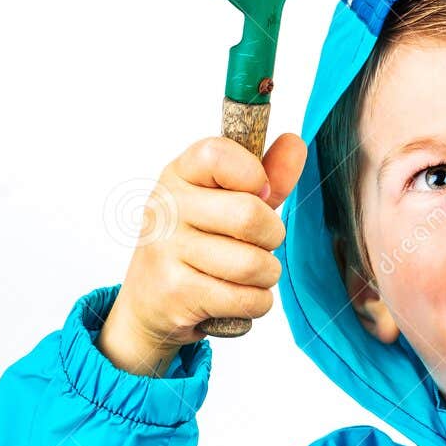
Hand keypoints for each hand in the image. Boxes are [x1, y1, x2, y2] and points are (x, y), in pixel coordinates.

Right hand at [99, 132, 307, 375]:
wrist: (149, 302)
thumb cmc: (199, 244)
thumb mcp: (228, 201)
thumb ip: (267, 174)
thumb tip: (295, 143)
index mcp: (180, 174)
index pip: (218, 154)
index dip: (254, 174)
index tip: (259, 192)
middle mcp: (167, 207)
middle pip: (250, 216)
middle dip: (272, 236)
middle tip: (259, 243)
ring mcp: (166, 250)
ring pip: (253, 264)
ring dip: (266, 275)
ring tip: (247, 273)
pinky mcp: (176, 293)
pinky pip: (247, 299)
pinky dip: (256, 303)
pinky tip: (236, 296)